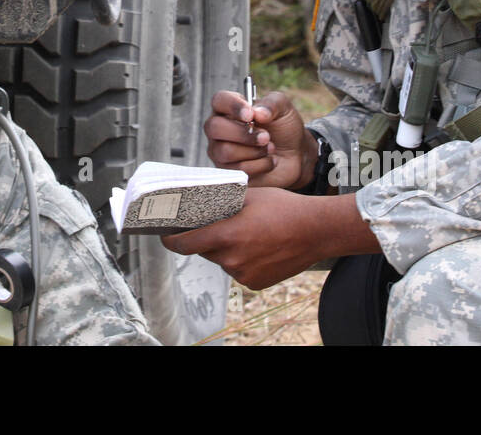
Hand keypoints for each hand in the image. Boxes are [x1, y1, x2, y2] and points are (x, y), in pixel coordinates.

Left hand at [160, 189, 380, 290]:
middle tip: (211, 225)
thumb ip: (219, 203)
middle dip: (204, 239)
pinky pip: (238, 270)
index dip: (171, 239)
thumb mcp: (247, 196)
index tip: (165, 234)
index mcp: (226, 235)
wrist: (316, 230)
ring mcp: (243, 275)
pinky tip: (255, 245)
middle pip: (204, 251)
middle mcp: (231, 259)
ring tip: (243, 232)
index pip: (184, 244)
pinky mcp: (255, 284)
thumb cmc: (282, 207)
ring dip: (224, 249)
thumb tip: (194, 202)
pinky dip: (240, 260)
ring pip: (222, 261)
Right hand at [205, 90, 314, 189]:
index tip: (251, 115)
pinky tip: (269, 161)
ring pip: (225, 151)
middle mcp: (220, 129)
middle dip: (243, 134)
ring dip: (254, 151)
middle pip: (214, 127)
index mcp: (230, 108)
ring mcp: (220, 151)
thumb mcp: (284, 109)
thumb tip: (258, 113)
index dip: (233, 106)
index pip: (219, 100)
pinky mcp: (229, 172)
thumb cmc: (284, 129)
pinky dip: (259, 165)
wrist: (295, 156)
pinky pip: (237, 170)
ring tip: (271, 148)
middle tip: (266, 136)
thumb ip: (272, 104)